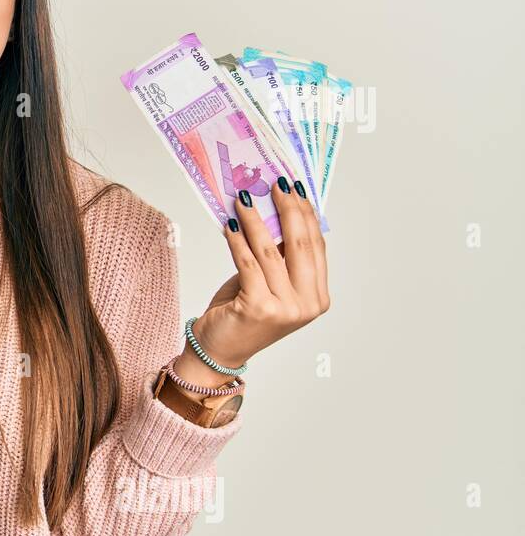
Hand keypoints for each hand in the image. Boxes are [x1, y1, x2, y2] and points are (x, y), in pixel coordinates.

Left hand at [179, 177, 330, 384]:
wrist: (218, 351)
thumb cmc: (242, 315)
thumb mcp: (268, 285)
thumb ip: (279, 258)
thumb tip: (276, 213)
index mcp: (318, 297)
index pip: (316, 247)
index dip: (306, 214)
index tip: (295, 188)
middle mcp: (307, 305)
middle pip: (300, 245)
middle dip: (287, 209)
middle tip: (275, 184)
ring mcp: (286, 308)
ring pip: (271, 252)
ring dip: (256, 220)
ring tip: (243, 199)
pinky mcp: (259, 307)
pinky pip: (248, 263)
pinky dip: (238, 240)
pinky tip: (230, 224)